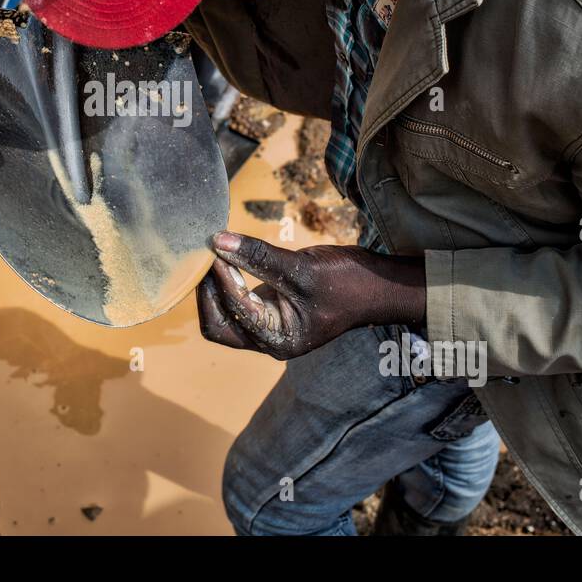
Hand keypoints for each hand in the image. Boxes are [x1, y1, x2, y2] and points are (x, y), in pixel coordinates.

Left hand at [196, 231, 426, 359]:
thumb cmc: (348, 283)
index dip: (222, 279)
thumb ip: (259, 256)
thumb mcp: (302, 268)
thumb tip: (218, 241)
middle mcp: (268, 339)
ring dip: (213, 288)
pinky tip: (224, 259)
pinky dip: (226, 283)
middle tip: (204, 258)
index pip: (234, 312)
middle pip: (217, 326)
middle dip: (206, 294)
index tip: (215, 247)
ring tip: (211, 256)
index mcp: (278, 339)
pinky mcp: (269, 309)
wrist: (377, 286)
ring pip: (222, 316)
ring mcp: (267, 325)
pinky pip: (235, 302)